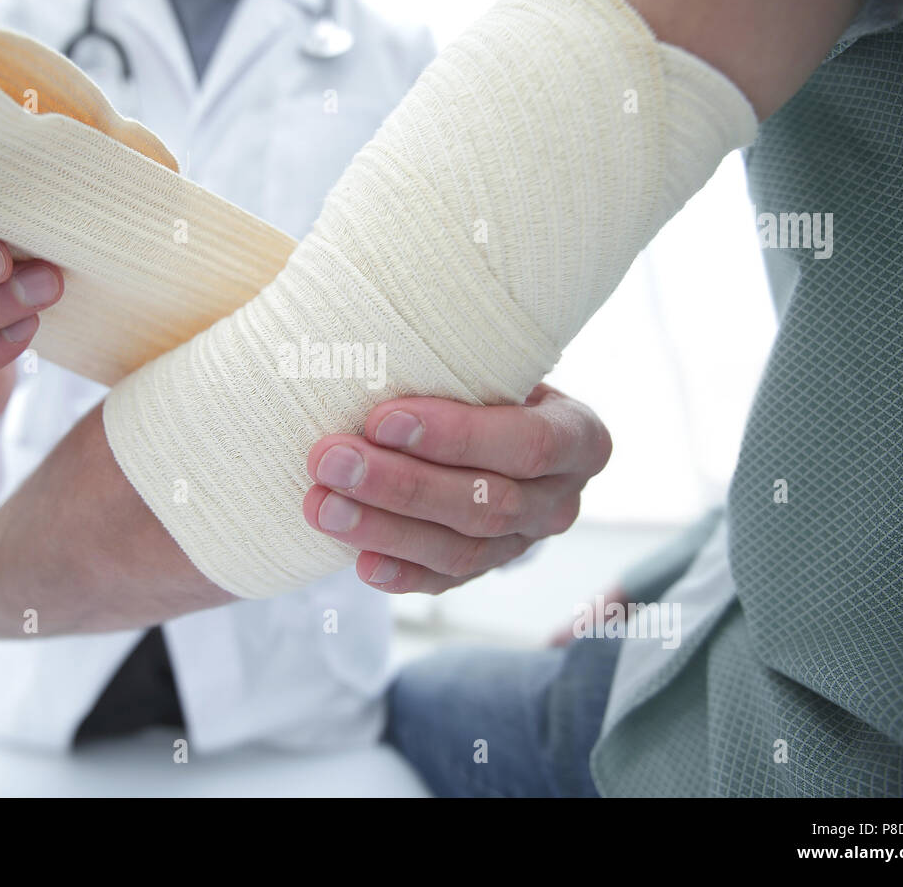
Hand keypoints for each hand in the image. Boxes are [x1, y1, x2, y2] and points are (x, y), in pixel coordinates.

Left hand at [304, 383, 610, 594]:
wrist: (495, 422)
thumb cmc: (484, 376)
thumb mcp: (492, 358)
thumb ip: (453, 356)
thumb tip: (367, 321)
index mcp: (579, 437)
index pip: (528, 444)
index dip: (457, 437)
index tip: (382, 419)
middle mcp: (561, 498)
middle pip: (487, 502)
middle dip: (403, 484)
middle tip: (332, 459)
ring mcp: (524, 541)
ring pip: (461, 549)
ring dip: (385, 528)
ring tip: (323, 504)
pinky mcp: (486, 569)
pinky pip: (445, 580)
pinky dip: (401, 573)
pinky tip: (359, 563)